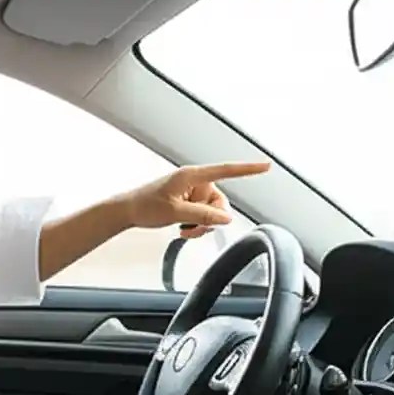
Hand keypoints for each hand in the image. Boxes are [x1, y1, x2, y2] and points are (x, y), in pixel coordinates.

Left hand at [118, 161, 271, 238]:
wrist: (127, 211)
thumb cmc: (145, 205)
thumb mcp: (176, 213)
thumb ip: (203, 216)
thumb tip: (227, 219)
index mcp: (192, 176)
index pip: (226, 170)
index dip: (248, 169)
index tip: (266, 165)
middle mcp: (195, 182)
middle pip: (220, 203)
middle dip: (210, 219)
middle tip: (192, 228)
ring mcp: (193, 193)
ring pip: (213, 213)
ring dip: (202, 225)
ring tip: (184, 228)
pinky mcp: (189, 202)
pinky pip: (204, 216)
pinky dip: (197, 225)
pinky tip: (183, 228)